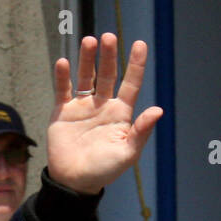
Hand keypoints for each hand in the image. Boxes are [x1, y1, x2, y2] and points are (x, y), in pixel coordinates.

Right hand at [48, 34, 162, 195]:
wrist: (74, 182)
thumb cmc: (104, 170)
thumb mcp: (127, 153)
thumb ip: (141, 131)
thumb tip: (158, 110)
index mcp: (120, 114)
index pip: (130, 83)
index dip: (136, 64)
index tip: (139, 44)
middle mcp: (102, 106)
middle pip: (107, 74)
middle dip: (108, 56)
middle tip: (108, 37)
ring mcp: (82, 107)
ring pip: (85, 77)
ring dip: (87, 59)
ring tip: (89, 41)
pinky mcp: (63, 113)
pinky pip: (63, 90)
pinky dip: (62, 77)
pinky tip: (63, 63)